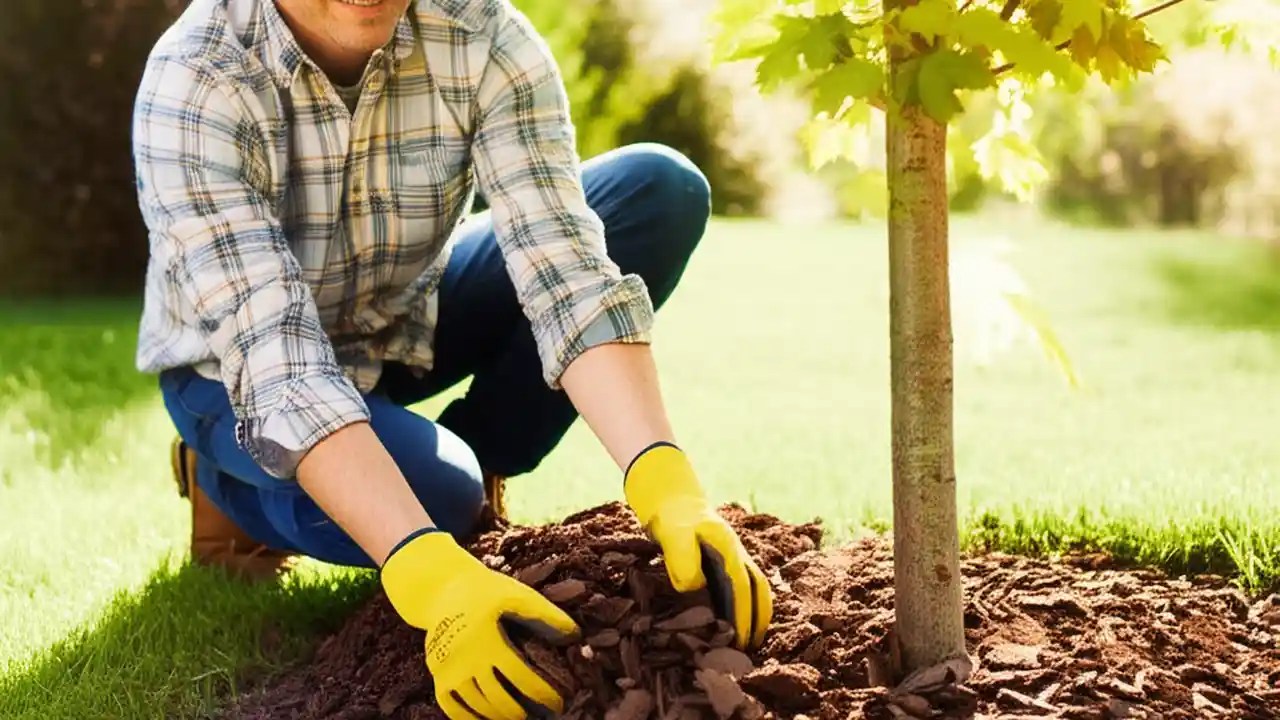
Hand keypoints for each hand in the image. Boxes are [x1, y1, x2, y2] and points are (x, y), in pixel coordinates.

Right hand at [381, 530, 580, 718]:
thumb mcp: (517, 595)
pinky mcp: (437, 675)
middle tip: (542, 715)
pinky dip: (472, 719)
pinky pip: (453, 709)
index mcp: (487, 639)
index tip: (558, 703)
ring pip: (477, 707)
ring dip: (500, 718)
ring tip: (520, 717)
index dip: (543, 695)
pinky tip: (490, 719)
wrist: (442, 589)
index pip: (521, 678)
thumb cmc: (485, 591)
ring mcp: (448, 670)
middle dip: (522, 713)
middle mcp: (465, 659)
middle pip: (498, 699)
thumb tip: (575, 635)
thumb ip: (546, 615)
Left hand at [623, 443, 772, 649]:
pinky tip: (742, 620)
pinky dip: (751, 604)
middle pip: (758, 589)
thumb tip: (694, 588)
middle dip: (757, 619)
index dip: (742, 615)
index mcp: (728, 548)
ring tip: (754, 640)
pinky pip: (748, 585)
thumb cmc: (672, 520)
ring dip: (759, 613)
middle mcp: (738, 553)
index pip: (741, 587)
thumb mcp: (672, 535)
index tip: (740, 640)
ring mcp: (737, 556)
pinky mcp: (729, 560)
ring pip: (757, 587)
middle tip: (751, 648)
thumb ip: (682, 559)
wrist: (674, 500)